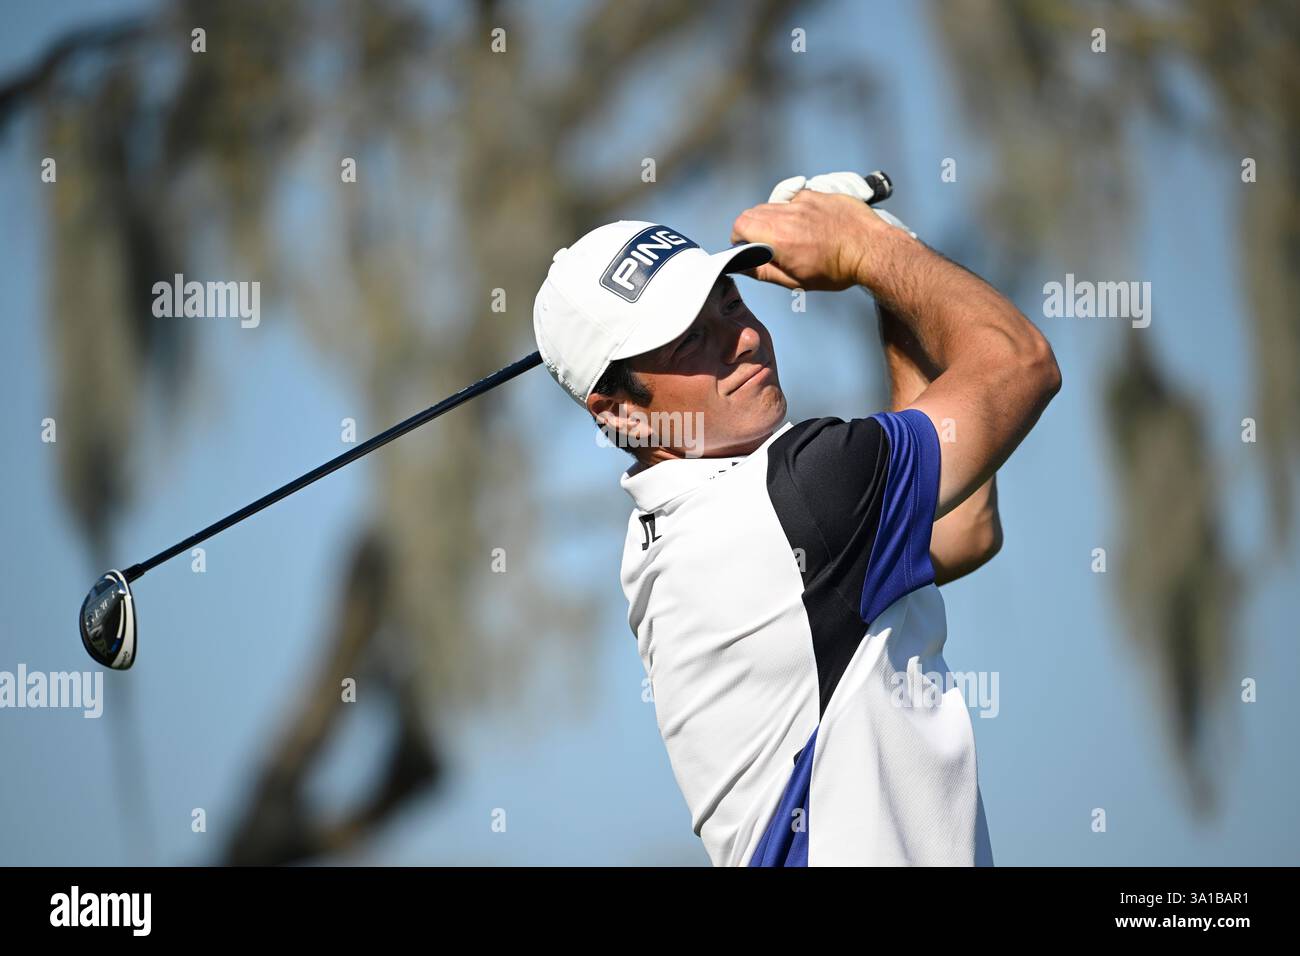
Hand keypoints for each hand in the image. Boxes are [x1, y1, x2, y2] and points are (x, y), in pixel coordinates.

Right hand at [730, 188, 884, 290]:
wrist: (871, 249)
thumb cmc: (837, 270)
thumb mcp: (796, 281)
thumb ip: (763, 271)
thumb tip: (741, 264)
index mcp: (779, 239)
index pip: (741, 225)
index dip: (739, 238)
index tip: (746, 247)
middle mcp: (788, 215)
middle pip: (753, 213)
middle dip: (753, 228)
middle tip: (766, 244)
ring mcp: (803, 201)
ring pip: (772, 205)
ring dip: (772, 219)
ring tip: (791, 236)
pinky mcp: (816, 194)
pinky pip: (793, 199)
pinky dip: (792, 211)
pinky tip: (808, 225)